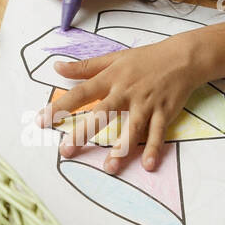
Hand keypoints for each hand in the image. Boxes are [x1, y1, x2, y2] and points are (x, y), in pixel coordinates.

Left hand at [36, 31, 199, 172]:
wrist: (183, 56)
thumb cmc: (145, 59)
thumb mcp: (114, 58)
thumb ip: (85, 67)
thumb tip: (56, 67)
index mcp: (111, 78)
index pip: (80, 93)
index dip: (60, 107)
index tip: (41, 121)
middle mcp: (126, 92)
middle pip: (102, 113)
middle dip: (83, 132)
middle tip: (66, 150)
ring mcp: (146, 103)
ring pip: (132, 128)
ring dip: (121, 148)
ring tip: (109, 167)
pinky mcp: (164, 112)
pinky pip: (158, 133)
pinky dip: (154, 149)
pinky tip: (148, 165)